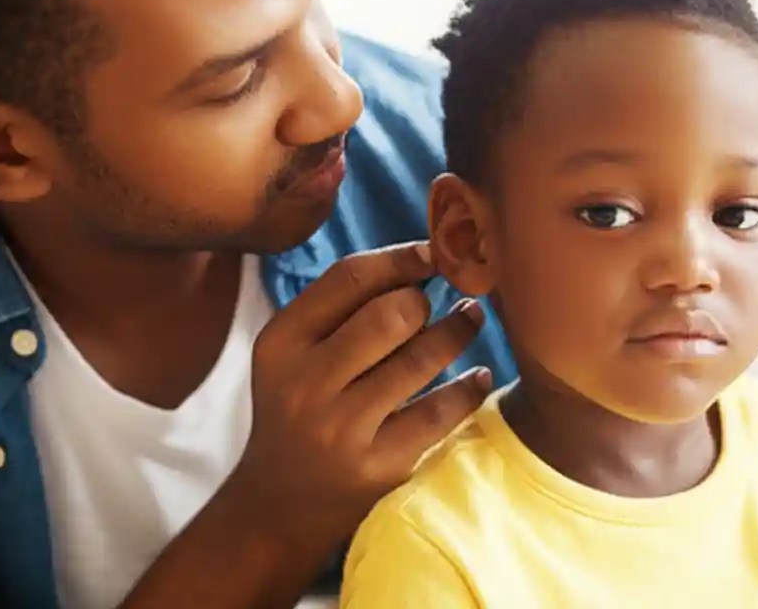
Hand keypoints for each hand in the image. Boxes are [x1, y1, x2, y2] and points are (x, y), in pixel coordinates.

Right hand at [239, 241, 490, 542]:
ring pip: (419, 360)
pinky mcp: (378, 466)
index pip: (349, 278)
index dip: (400, 258)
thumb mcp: (294, 355)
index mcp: (281, 342)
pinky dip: (470, 388)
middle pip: (389, 314)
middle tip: (445, 299)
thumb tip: (423, 257)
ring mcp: (342, 429)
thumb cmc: (299, 408)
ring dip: (458, 331)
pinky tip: (480, 376)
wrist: (278, 503)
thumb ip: (342, 309)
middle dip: (426, 300)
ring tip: (471, 318)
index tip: (433, 254)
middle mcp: (305, 384)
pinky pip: (440, 413)